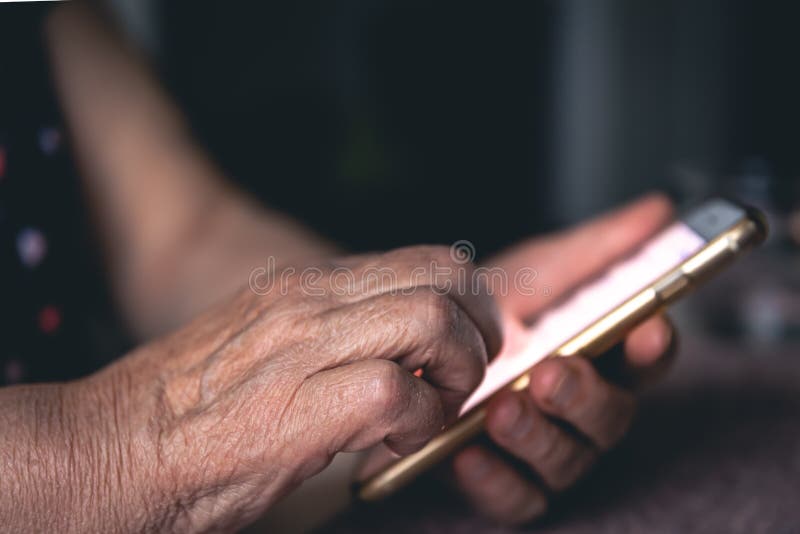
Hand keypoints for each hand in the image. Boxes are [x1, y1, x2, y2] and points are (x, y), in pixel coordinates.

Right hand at [4, 246, 500, 532]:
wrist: (111, 446)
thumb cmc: (190, 407)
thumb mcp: (269, 341)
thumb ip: (334, 331)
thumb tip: (402, 351)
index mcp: (308, 285)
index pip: (426, 258)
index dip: (468, 300)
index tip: (469, 343)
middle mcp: (311, 300)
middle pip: (445, 275)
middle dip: (480, 327)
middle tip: (467, 374)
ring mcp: (305, 345)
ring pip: (432, 320)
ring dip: (457, 372)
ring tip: (436, 408)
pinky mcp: (301, 405)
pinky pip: (400, 394)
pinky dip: (419, 424)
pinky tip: (395, 445)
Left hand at [452, 194, 675, 523]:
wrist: (411, 345)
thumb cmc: (481, 313)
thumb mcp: (532, 273)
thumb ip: (593, 250)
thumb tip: (658, 211)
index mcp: (597, 358)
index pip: (644, 359)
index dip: (653, 346)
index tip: (646, 326)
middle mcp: (579, 409)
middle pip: (611, 416)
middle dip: (586, 395)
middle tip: (552, 371)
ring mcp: (544, 449)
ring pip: (567, 460)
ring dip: (538, 434)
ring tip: (502, 407)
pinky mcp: (502, 480)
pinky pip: (515, 496)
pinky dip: (495, 477)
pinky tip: (466, 451)